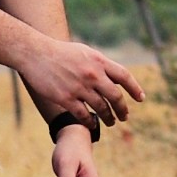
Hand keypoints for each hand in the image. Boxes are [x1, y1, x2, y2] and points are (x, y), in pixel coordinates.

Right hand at [15, 34, 135, 130]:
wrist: (36, 53)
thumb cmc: (60, 52)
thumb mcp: (85, 52)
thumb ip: (100, 64)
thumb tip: (115, 77)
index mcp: (99, 61)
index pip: (124, 76)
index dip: (135, 88)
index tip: (140, 99)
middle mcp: (92, 74)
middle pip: (115, 96)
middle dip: (122, 109)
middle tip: (124, 117)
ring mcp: (79, 87)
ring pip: (101, 108)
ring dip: (108, 118)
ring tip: (110, 122)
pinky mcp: (66, 98)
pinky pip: (84, 115)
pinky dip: (90, 122)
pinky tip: (92, 125)